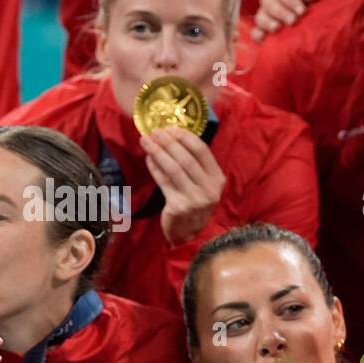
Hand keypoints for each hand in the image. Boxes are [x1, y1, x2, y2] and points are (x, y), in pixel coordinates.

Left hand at [139, 126, 226, 245]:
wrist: (191, 234)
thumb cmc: (195, 203)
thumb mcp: (203, 184)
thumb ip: (194, 164)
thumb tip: (172, 135)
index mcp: (218, 179)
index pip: (202, 151)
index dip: (185, 136)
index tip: (170, 128)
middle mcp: (209, 189)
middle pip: (186, 158)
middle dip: (168, 142)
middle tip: (154, 132)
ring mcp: (195, 199)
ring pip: (173, 168)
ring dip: (157, 152)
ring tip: (146, 141)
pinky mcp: (178, 207)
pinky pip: (163, 182)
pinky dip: (154, 168)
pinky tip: (148, 158)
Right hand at [251, 0, 332, 40]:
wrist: (310, 16)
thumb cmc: (315, 0)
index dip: (291, 0)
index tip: (302, 11)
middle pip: (269, 2)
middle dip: (281, 12)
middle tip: (293, 21)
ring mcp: (263, 13)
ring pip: (260, 16)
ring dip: (267, 23)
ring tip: (277, 29)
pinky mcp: (261, 29)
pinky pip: (255, 32)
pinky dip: (258, 35)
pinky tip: (263, 40)